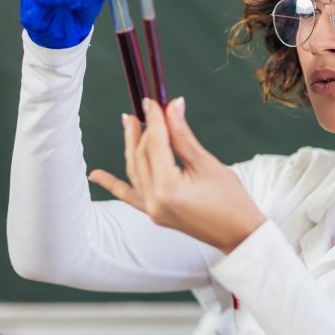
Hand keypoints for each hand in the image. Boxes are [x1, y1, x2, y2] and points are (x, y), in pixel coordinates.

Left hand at [88, 98, 266, 253]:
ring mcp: (151, 210)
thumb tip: (173, 106)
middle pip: (143, 156)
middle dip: (146, 129)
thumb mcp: (208, 164)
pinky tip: (95, 175)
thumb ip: (184, 136)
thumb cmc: (232, 201)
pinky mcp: (154, 214)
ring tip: (129, 122)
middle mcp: (154, 201)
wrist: (239, 234)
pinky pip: (128, 196)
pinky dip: (113, 184)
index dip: (155, 119)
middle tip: (149, 107)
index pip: (155, 145)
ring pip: (134, 171)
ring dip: (130, 146)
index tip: (153, 100)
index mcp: (168, 189)